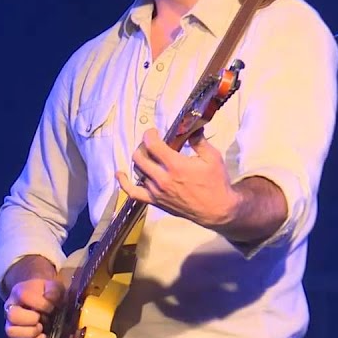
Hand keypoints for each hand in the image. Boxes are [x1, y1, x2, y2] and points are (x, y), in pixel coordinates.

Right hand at [4, 278, 64, 337]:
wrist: (46, 303)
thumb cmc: (48, 295)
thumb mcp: (54, 287)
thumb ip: (54, 291)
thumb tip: (51, 300)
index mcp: (19, 293)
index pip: (24, 296)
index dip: (41, 304)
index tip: (52, 306)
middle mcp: (11, 309)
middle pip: (12, 315)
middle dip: (32, 319)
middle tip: (44, 318)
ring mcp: (13, 326)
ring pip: (11, 332)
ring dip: (30, 332)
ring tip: (42, 328)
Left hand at [116, 128, 240, 228]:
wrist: (217, 210)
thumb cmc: (216, 183)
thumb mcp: (213, 158)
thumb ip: (199, 141)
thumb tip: (191, 127)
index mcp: (176, 165)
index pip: (152, 145)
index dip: (149, 135)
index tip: (154, 132)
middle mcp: (162, 178)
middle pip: (140, 157)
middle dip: (144, 146)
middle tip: (152, 144)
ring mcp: (156, 191)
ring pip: (137, 171)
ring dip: (140, 160)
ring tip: (148, 156)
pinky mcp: (154, 201)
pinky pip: (133, 193)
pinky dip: (124, 183)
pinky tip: (120, 173)